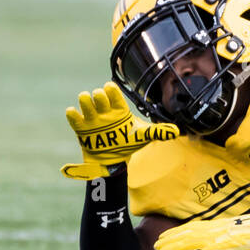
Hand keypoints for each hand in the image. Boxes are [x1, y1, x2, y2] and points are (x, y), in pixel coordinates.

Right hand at [61, 81, 178, 179]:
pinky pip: (74, 118)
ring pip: (86, 102)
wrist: (113, 160)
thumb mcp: (143, 136)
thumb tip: (176, 132)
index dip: (111, 90)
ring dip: (85, 100)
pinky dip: (73, 114)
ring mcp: (92, 118)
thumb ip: (158, 132)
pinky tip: (74, 113)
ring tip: (86, 100)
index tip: (110, 88)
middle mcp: (105, 111)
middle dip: (99, 95)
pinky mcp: (81, 128)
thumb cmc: (128, 143)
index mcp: (119, 109)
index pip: (114, 94)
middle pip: (99, 96)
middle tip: (100, 100)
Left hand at [154, 210, 249, 249]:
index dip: (176, 232)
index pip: (191, 227)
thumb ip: (228, 242)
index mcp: (217, 225)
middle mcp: (215, 228)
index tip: (162, 237)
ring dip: (176, 248)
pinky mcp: (228, 244)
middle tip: (155, 246)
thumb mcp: (239, 236)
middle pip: (188, 233)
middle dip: (171, 240)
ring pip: (193, 241)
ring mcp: (220, 236)